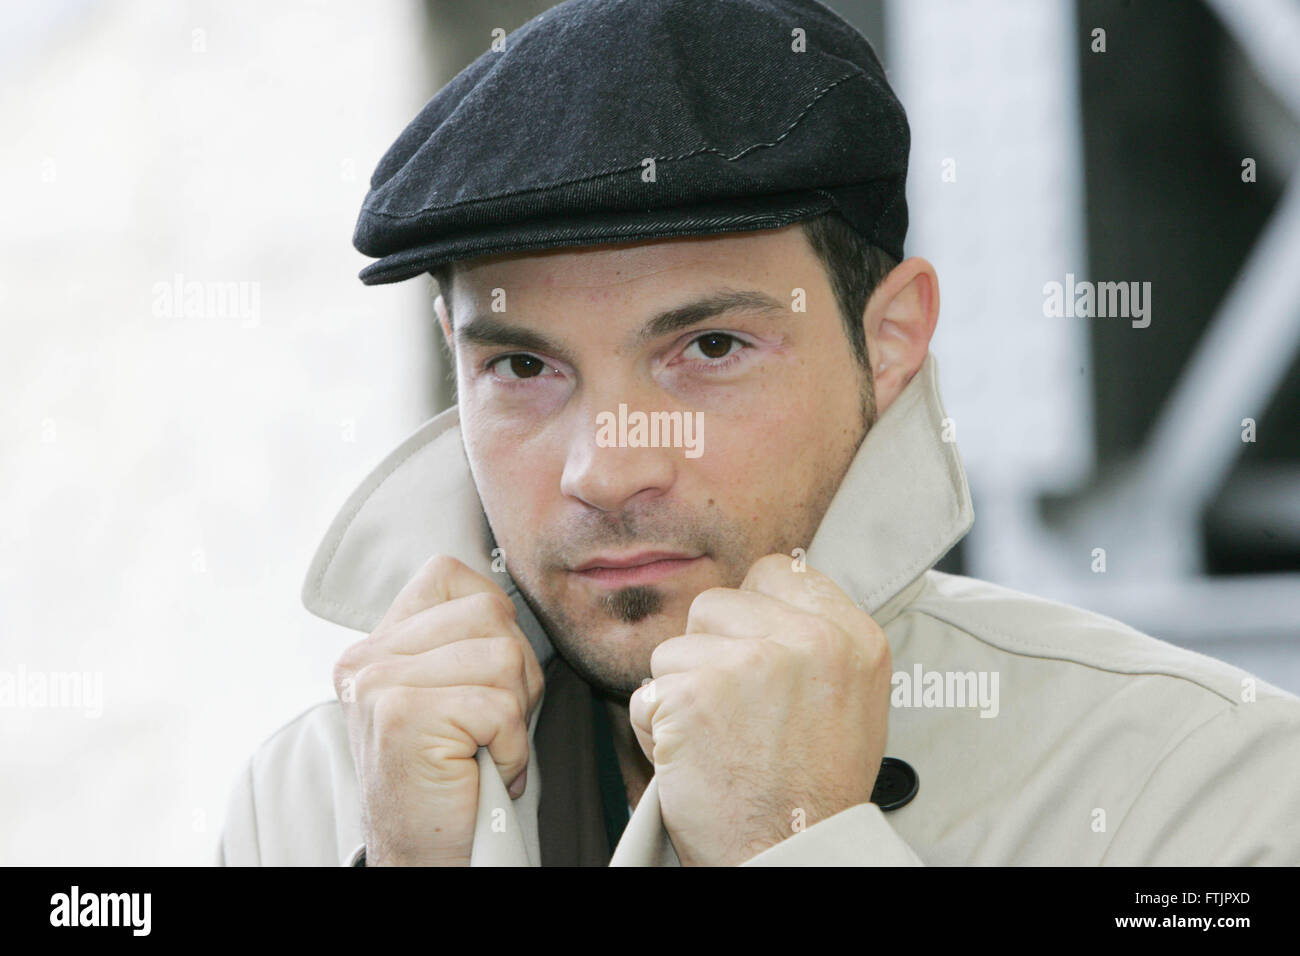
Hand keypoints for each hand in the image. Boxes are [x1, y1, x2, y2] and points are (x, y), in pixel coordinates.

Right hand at [333, 555, 543, 865]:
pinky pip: (501, 706)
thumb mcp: (455, 692)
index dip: (493, 623)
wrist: (427, 858)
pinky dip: (510, 749)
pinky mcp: (402, 715)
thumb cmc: (454, 780)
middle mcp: (366, 657)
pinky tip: (480, 772)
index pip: (450, 575)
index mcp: (376, 644)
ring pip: (504, 656)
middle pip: (491, 611)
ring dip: (514, 715)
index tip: (482, 683)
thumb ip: (465, 638)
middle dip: (516, 673)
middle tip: (486, 728)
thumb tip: (508, 593)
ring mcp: (378, 682)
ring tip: (480, 750)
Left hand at [629, 553, 890, 864]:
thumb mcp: (855, 701)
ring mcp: (750, 664)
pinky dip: (653, 731)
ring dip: (679, 693)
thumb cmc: (815, 790)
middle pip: (716, 604)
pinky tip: (693, 761)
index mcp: (854, 637)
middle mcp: (809, 640)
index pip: (775, 571)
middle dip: (708, 653)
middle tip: (733, 711)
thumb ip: (818, 640)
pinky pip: (645, 695)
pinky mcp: (694, 695)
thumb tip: (771, 590)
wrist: (792, 854)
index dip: (751, 611)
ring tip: (718, 741)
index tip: (752, 650)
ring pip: (673, 649)